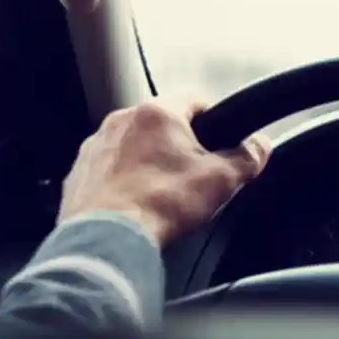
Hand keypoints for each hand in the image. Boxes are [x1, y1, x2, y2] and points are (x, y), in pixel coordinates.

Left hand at [58, 98, 271, 245]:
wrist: (107, 240)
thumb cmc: (161, 204)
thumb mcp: (221, 180)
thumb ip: (248, 157)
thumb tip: (260, 145)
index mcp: (157, 113)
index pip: (196, 99)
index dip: (216, 119)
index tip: (222, 140)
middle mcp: (121, 121)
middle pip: (163, 124)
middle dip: (180, 145)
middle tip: (194, 175)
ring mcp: (95, 146)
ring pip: (133, 146)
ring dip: (148, 162)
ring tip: (163, 195)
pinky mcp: (78, 174)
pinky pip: (109, 170)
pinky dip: (123, 182)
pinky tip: (136, 206)